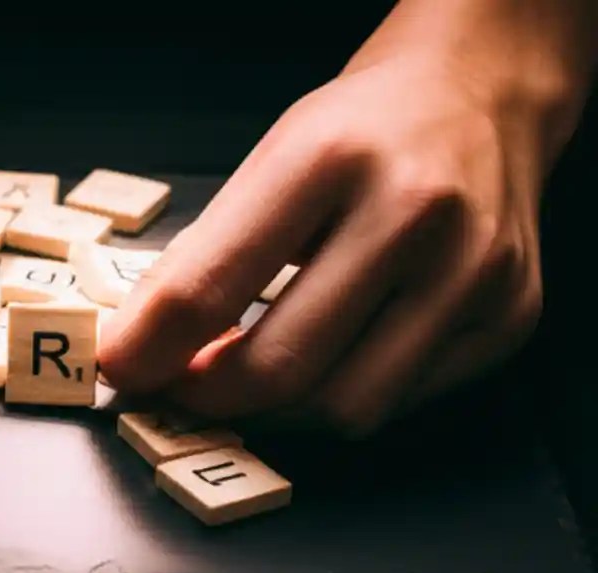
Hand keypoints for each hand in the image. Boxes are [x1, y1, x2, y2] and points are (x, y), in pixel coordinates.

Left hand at [99, 38, 581, 435]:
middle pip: (280, 368)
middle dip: (209, 398)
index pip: (209, 287)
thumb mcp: (264, 166)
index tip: (120, 372)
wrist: (478, 100)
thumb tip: (137, 350)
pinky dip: (343, 397)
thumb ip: (201, 259)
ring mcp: (474, 272)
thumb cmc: (358, 135)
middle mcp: (412, 213)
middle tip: (181, 389)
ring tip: (250, 378)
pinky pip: (400, 403)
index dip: (149, 350)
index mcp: (328, 158)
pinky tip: (327, 361)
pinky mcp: (510, 318)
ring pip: (344, 408)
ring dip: (278, 413)